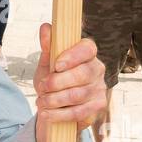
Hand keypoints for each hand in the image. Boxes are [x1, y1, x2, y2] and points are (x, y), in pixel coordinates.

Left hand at [33, 23, 106, 141]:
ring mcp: (100, 88)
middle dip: (58, 82)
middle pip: (83, 74)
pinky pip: (79, 112)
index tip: (57, 65)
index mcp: (87, 53)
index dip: (73, 56)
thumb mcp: (47, 62)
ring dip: (55, 100)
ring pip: (78, 95)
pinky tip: (46, 113)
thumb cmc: (53, 78)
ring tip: (41, 101)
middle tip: (42, 87)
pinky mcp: (99, 106)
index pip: (87, 49)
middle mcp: (97, 68)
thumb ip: (48, 46)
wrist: (55, 105)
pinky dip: (59, 114)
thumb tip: (45, 27)